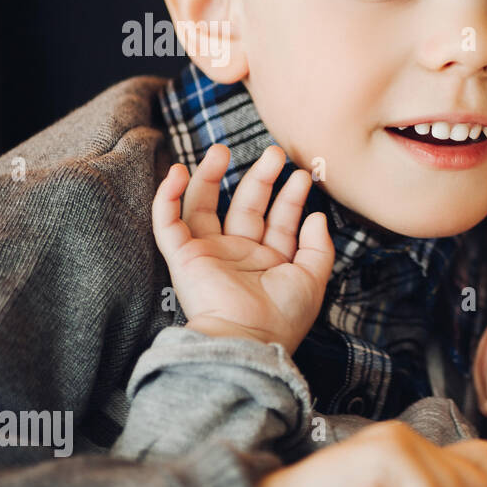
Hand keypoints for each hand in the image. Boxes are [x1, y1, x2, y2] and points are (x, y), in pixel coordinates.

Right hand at [151, 143, 334, 355]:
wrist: (249, 337)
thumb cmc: (282, 315)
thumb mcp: (313, 278)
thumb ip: (319, 247)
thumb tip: (318, 216)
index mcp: (269, 262)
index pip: (279, 221)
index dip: (290, 197)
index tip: (302, 176)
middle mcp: (238, 255)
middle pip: (246, 206)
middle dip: (260, 178)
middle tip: (275, 152)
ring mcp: (209, 255)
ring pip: (204, 206)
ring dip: (210, 177)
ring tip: (222, 149)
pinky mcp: (183, 258)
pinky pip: (167, 224)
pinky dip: (167, 198)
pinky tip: (176, 171)